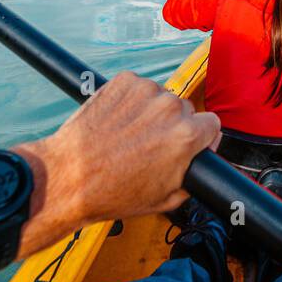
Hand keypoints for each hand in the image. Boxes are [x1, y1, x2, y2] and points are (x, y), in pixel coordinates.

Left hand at [18, 72, 220, 235]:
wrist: (69, 178)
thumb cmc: (112, 192)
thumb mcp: (165, 199)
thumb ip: (192, 179)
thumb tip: (198, 170)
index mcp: (186, 136)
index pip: (212, 124)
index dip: (201, 136)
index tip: (190, 143)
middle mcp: (169, 108)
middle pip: (184, 109)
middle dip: (173, 125)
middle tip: (151, 144)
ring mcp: (144, 91)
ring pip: (159, 97)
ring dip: (150, 111)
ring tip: (128, 135)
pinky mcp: (123, 82)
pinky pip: (137, 88)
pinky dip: (130, 100)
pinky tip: (117, 122)